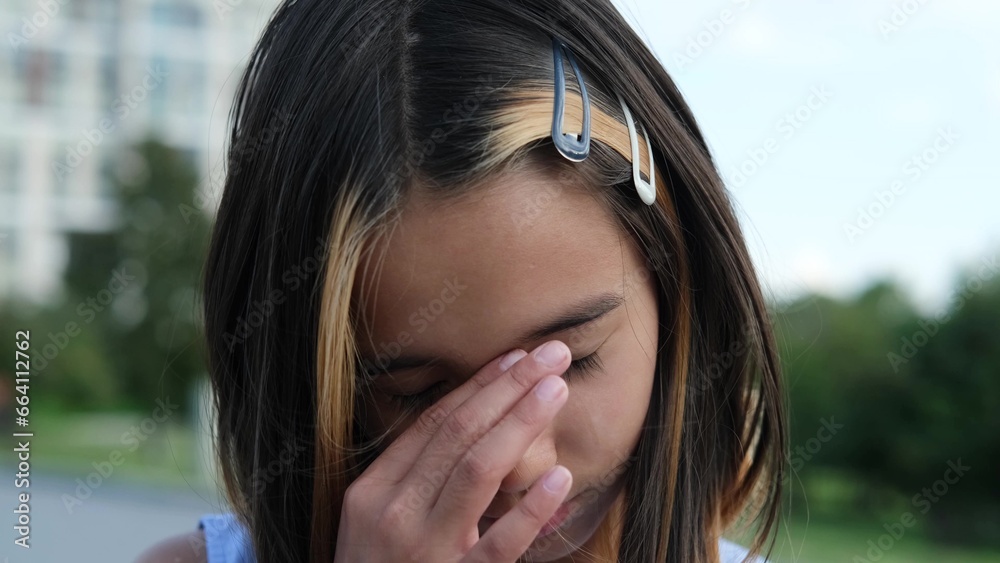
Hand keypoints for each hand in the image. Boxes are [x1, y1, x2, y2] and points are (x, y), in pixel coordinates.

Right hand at [334, 341, 572, 562]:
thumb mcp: (375, 523)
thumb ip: (412, 478)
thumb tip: (470, 422)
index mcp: (373, 492)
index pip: (433, 425)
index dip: (479, 386)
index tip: (516, 358)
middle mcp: (395, 514)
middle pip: (459, 434)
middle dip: (508, 388)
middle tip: (549, 354)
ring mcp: (425, 552)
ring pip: (477, 471)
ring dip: (520, 424)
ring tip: (556, 390)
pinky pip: (500, 545)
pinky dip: (530, 510)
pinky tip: (559, 479)